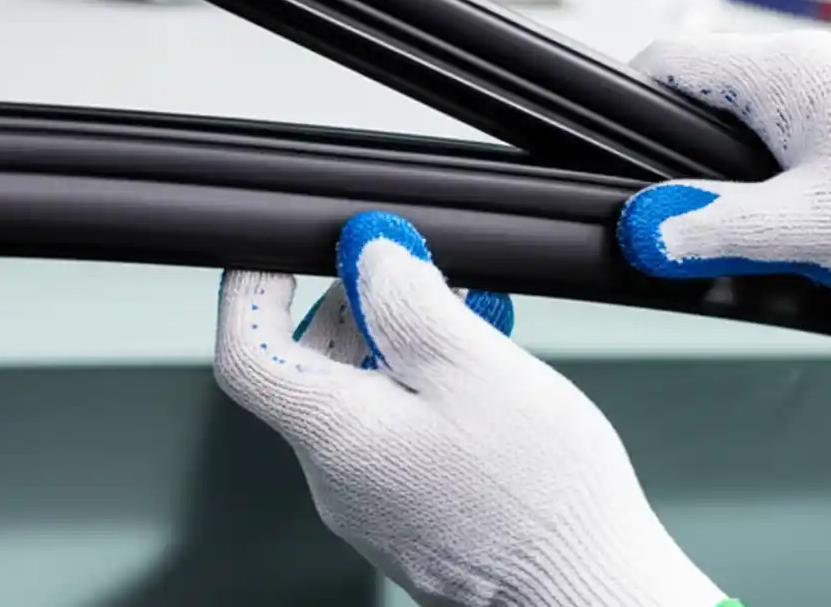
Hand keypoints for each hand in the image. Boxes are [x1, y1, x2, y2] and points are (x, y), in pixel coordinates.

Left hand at [213, 212, 724, 606]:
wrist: (583, 585)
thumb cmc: (539, 491)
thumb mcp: (476, 368)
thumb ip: (411, 304)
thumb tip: (372, 257)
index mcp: (337, 434)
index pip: (247, 353)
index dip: (252, 292)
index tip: (278, 257)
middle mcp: (339, 480)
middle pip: (308, 375)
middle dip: (347, 312)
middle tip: (405, 278)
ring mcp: (374, 510)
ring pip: (358, 407)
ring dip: (393, 352)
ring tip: (458, 325)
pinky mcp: (412, 525)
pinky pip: (393, 444)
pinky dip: (419, 399)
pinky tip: (474, 386)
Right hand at [619, 30, 830, 334]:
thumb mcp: (816, 226)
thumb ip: (720, 227)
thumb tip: (643, 229)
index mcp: (788, 72)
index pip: (668, 63)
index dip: (627, 113)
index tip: (611, 168)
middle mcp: (799, 78)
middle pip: (689, 104)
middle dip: (672, 164)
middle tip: (674, 221)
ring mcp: (817, 110)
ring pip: (723, 140)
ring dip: (715, 189)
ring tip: (734, 234)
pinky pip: (760, 165)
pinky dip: (750, 203)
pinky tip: (768, 240)